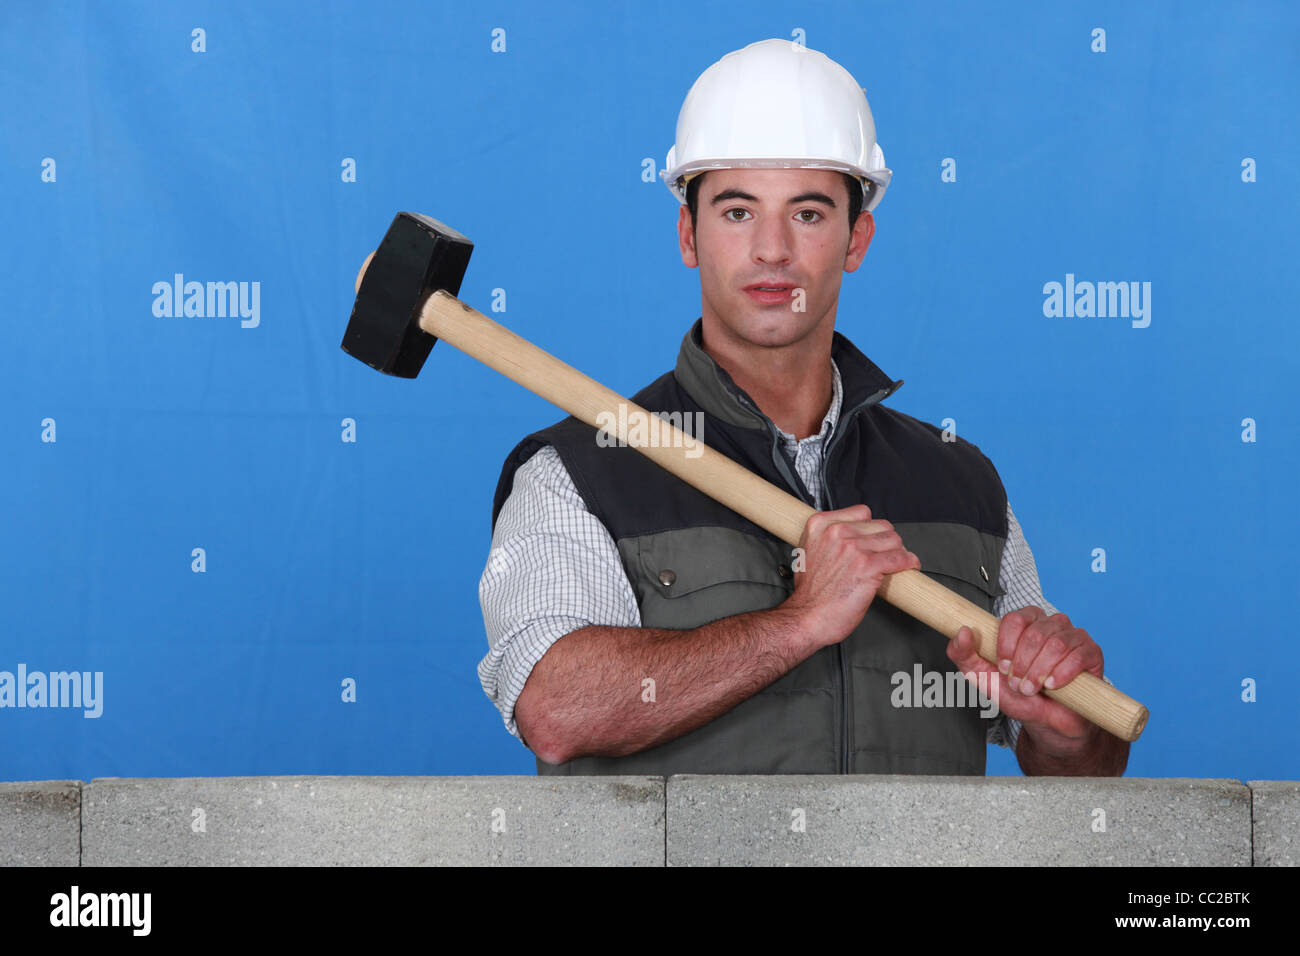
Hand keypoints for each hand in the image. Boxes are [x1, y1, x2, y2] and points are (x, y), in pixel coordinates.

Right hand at [782, 504, 920, 648]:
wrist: (807, 618)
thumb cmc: (810, 593)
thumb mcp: (809, 552)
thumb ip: (829, 539)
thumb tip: (855, 537)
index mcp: (820, 525)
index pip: (862, 512)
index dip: (870, 528)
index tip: (871, 541)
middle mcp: (836, 532)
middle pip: (881, 525)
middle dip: (886, 541)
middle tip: (885, 556)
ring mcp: (853, 548)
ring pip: (894, 540)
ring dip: (898, 552)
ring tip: (895, 563)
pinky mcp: (868, 566)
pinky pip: (900, 558)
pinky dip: (909, 562)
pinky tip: (908, 567)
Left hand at [947, 606, 1103, 752]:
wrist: (1048, 721)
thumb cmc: (1017, 694)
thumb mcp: (983, 676)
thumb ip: (963, 654)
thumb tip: (962, 631)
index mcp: (1024, 622)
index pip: (1014, 619)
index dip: (1007, 645)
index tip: (1004, 668)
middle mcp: (1050, 623)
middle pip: (1035, 633)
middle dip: (1023, 664)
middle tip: (1020, 685)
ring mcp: (1073, 636)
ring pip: (1055, 644)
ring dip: (1040, 672)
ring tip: (1034, 689)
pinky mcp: (1091, 652)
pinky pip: (1078, 655)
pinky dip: (1062, 674)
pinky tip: (1054, 686)